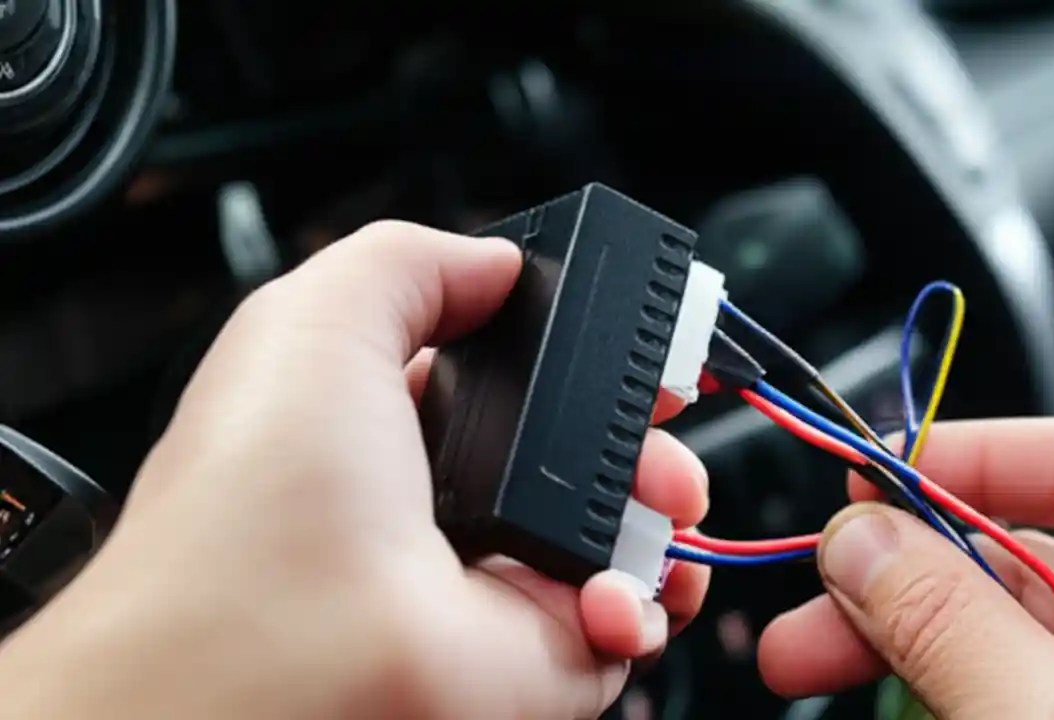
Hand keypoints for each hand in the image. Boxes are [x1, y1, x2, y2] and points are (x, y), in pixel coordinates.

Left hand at [0, 222, 709, 718]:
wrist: (281, 654)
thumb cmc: (266, 492)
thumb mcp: (318, 315)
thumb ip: (411, 264)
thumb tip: (499, 260)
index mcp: (390, 424)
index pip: (503, 377)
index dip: (568, 350)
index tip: (624, 331)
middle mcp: (446, 505)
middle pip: (576, 447)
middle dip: (638, 418)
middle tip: (662, 404)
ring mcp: (501, 583)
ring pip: (621, 531)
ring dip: (665, 499)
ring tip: (665, 490)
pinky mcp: (547, 654)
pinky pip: (631, 619)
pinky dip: (650, 595)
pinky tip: (622, 579)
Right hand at [757, 419, 1053, 717]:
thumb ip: (946, 620)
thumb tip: (858, 538)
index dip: (969, 461)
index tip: (866, 488)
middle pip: (1018, 564)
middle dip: (900, 581)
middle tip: (807, 616)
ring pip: (999, 645)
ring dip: (899, 651)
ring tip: (806, 673)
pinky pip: (1004, 708)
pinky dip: (937, 703)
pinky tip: (888, 710)